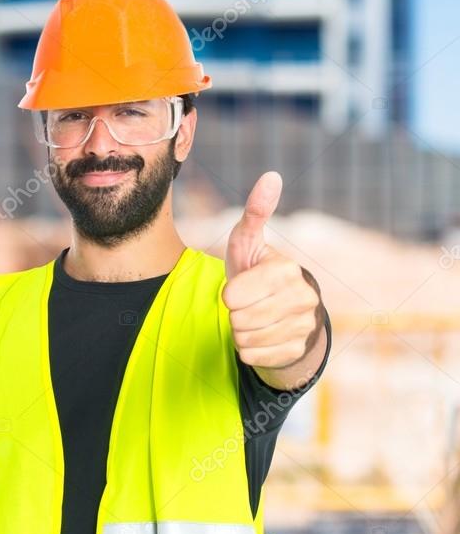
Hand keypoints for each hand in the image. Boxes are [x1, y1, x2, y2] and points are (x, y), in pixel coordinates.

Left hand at [222, 171, 323, 370]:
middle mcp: (303, 297)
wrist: (280, 311)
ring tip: (254, 317)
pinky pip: (254, 357)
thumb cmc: (256, 272)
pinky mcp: (299, 350)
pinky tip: (261, 335)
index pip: (233, 296)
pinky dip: (249, 349)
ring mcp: (304, 326)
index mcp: (287, 270)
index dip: (228, 294)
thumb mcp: (248, 242)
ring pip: (245, 339)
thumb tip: (271, 176)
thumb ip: (256, 212)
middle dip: (234, 313)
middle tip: (247, 304)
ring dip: (240, 331)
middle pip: (238, 319)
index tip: (240, 287)